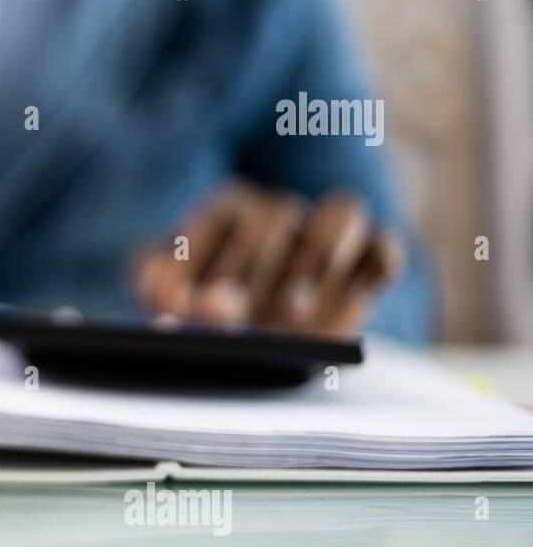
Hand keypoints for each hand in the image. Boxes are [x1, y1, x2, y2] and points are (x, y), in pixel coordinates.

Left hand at [132, 182, 400, 334]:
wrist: (253, 338)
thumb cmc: (201, 309)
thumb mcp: (169, 297)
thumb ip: (161, 290)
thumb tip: (167, 298)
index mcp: (228, 209)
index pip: (218, 215)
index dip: (196, 255)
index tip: (178, 301)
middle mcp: (283, 211)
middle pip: (275, 215)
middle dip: (248, 267)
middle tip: (226, 314)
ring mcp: (331, 232)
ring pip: (342, 212)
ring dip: (316, 260)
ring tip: (292, 315)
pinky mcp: (370, 262)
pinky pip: (384, 250)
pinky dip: (374, 266)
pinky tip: (345, 306)